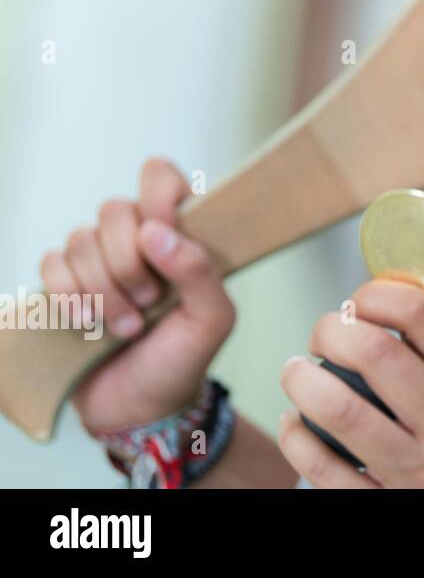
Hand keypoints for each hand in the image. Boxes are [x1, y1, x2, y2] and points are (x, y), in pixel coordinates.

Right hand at [40, 158, 235, 433]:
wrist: (138, 407)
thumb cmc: (182, 357)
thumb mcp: (212, 321)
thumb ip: (200, 272)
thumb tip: (159, 233)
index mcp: (181, 234)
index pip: (161, 176)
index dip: (157, 197)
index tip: (160, 236)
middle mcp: (138, 237)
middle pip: (115, 209)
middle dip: (128, 263)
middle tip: (149, 301)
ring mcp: (99, 257)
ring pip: (81, 238)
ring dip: (103, 290)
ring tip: (126, 327)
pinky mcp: (64, 281)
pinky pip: (51, 262)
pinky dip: (68, 295)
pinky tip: (87, 322)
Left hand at [278, 279, 423, 487]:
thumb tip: (378, 302)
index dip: (379, 294)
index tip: (360, 301)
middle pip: (378, 352)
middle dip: (331, 329)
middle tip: (323, 334)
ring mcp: (420, 474)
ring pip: (340, 408)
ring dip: (301, 378)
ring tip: (296, 370)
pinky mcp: (381, 506)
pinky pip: (320, 464)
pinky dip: (296, 434)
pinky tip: (296, 421)